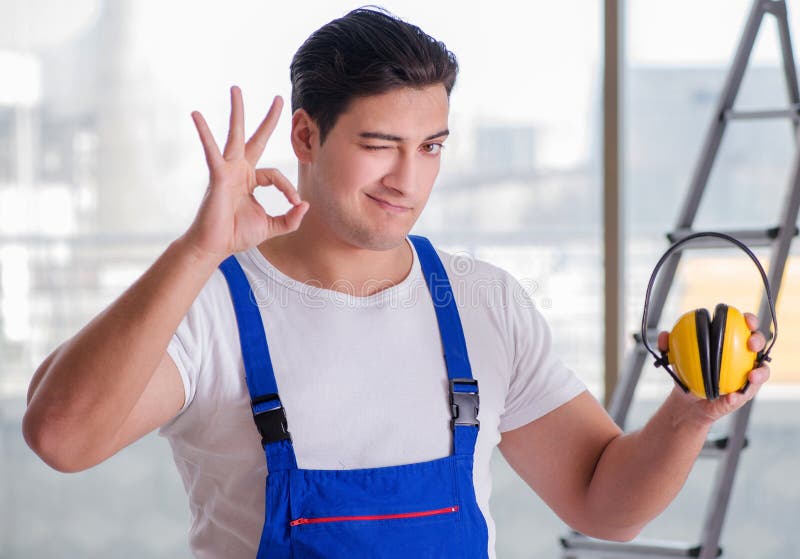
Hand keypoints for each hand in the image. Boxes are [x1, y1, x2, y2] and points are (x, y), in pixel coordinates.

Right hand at [182, 86, 308, 261]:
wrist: (216, 247)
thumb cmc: (237, 235)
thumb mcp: (273, 227)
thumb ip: (291, 218)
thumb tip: (306, 205)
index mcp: (251, 181)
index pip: (276, 175)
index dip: (288, 188)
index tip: (295, 203)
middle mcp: (240, 171)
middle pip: (256, 139)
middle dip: (268, 119)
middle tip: (278, 98)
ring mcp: (227, 171)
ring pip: (235, 136)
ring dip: (237, 112)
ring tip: (236, 89)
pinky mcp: (217, 176)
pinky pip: (212, 151)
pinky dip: (204, 133)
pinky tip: (196, 115)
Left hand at [657, 312, 769, 424]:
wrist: (690, 401)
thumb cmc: (688, 373)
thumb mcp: (676, 359)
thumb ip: (669, 346)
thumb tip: (664, 335)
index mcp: (730, 342)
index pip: (744, 327)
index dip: (748, 320)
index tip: (744, 319)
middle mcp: (744, 357)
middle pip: (758, 345)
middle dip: (758, 340)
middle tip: (750, 343)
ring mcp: (748, 375)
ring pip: (762, 369)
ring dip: (760, 371)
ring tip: (751, 375)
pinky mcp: (746, 393)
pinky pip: (748, 392)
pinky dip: (741, 394)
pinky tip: (733, 396)